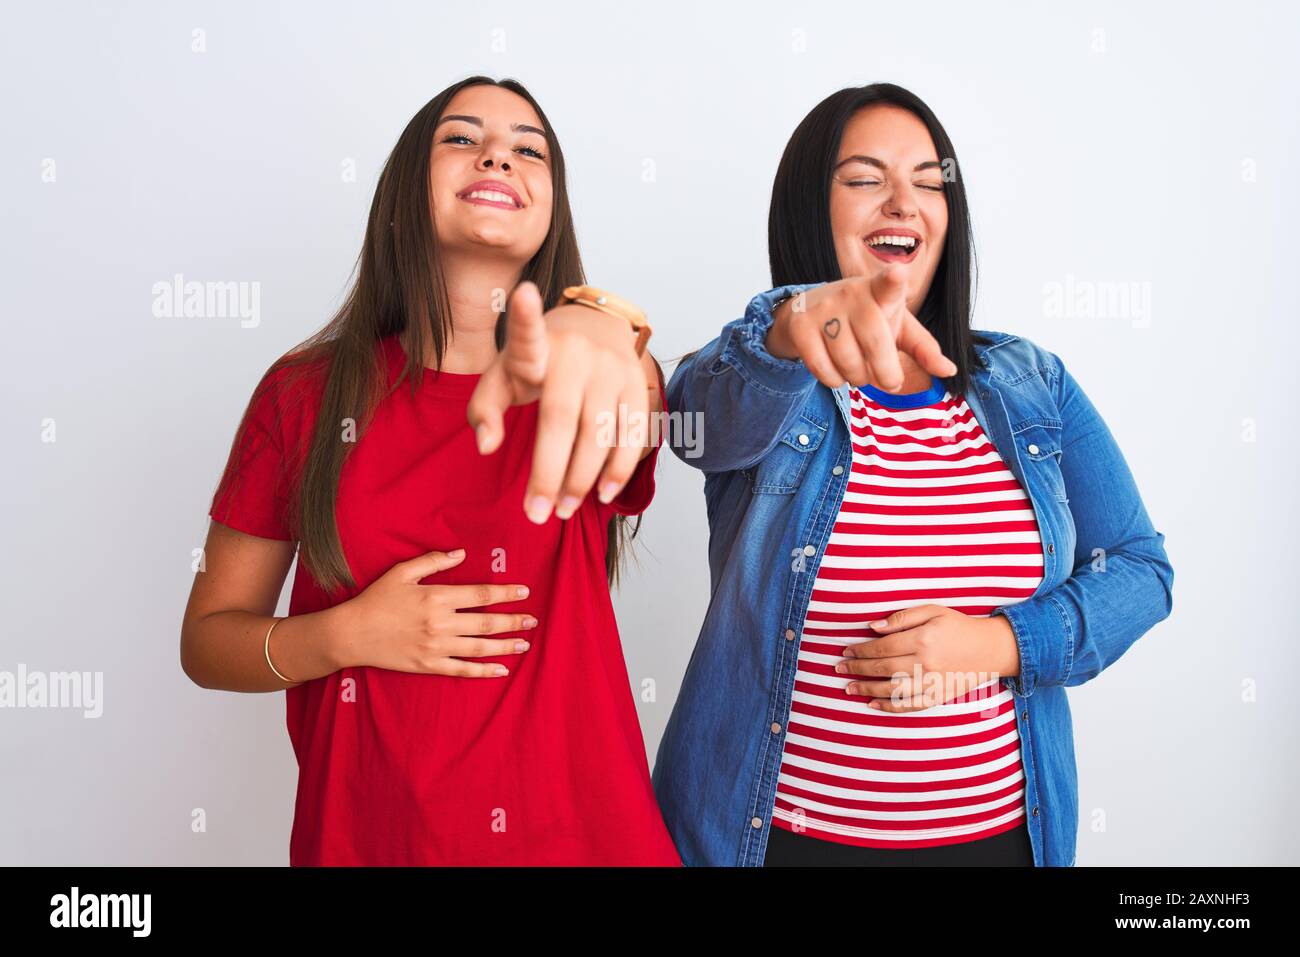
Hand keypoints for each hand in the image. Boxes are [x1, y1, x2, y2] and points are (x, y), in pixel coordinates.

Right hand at [335, 548, 535, 676]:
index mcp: (437, 597)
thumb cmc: (375, 600)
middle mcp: (441, 623)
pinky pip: (463, 670)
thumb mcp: (401, 573)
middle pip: (487, 622)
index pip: (481, 594)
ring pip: (480, 647)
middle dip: (513, 621)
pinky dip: (484, 671)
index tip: (524, 592)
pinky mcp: (429, 666)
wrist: (351, 634)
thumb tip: (461, 553)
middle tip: (533, 620)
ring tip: (524, 643)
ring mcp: (436, 647)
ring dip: (506, 645)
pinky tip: (501, 669)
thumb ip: (433, 562)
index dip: (505, 593)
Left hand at [466, 281, 651, 523]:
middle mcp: (577, 353)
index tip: (523, 294)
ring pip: (599, 433)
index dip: (526, 315)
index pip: (529, 333)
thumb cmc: (540, 363)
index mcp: (539, 347)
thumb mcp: (503, 376)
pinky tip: (602, 493)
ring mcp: (612, 368)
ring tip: (563, 509)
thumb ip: (484, 410)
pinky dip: (618, 469)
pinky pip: (632, 435)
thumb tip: (486, 446)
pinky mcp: (637, 384)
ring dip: (582, 479)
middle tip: (537, 512)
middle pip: (563, 418)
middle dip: (550, 472)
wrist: (595, 329)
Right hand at [764, 267, 957, 390]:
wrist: (809, 311)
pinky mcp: (800, 326)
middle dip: (886, 374)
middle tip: (888, 381)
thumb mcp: (897, 327)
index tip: (898, 273)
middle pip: (876, 344)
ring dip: (858, 378)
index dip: (893, 280)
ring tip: (857, 369)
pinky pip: (823, 370)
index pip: (888, 285)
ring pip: (849, 363)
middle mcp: (851, 294)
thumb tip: (949, 371)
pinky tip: (836, 370)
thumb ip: (923, 348)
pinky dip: (834, 380)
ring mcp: (823, 308)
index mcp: (880, 291)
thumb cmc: (864, 319)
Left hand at [834, 605, 1020, 711]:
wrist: (991, 648)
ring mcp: (932, 682)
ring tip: (848, 687)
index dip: (861, 650)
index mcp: (922, 639)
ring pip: (892, 689)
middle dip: (858, 669)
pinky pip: (910, 705)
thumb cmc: (958, 626)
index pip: (882, 646)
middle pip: (883, 669)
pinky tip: (872, 704)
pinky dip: (890, 707)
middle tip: (839, 668)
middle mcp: (925, 662)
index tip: (846, 650)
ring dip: (867, 689)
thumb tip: (872, 627)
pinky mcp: (939, 696)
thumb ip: (902, 617)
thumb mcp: (932, 611)